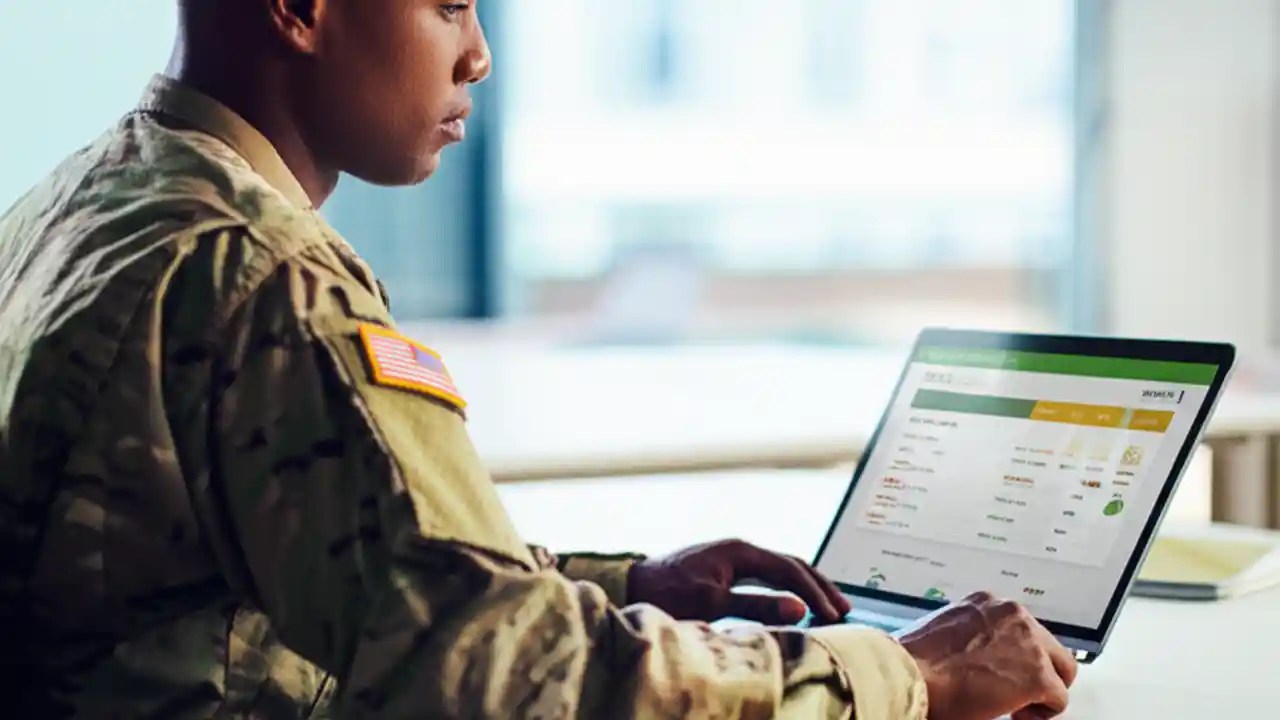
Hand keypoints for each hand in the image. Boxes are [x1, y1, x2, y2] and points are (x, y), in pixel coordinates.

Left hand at [627, 539, 851, 624]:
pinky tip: (792, 601)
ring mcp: (732, 557)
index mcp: (740, 551)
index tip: (833, 616)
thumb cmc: (668, 593)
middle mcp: (740, 549)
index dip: (814, 593)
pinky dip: (787, 588)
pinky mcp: (724, 569)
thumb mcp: (711, 603)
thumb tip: (798, 609)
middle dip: (819, 586)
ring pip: (780, 568)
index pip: (790, 569)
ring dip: (806, 585)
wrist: (633, 583)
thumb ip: (755, 606)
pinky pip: (767, 575)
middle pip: (791, 564)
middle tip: (844, 610)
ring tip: (828, 604)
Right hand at [898, 592, 1077, 719]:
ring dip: (1040, 690)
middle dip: (1037, 671)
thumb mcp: (944, 632)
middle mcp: (1012, 614)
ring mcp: (1030, 643)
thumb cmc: (913, 660)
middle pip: (1048, 646)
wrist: (909, 675)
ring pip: (1061, 670)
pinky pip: (1058, 699)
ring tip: (1014, 707)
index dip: (1013, 656)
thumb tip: (975, 656)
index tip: (999, 672)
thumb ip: (969, 634)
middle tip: (1013, 693)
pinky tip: (1015, 716)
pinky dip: (1041, 712)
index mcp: (986, 602)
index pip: (1018, 628)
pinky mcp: (1038, 675)